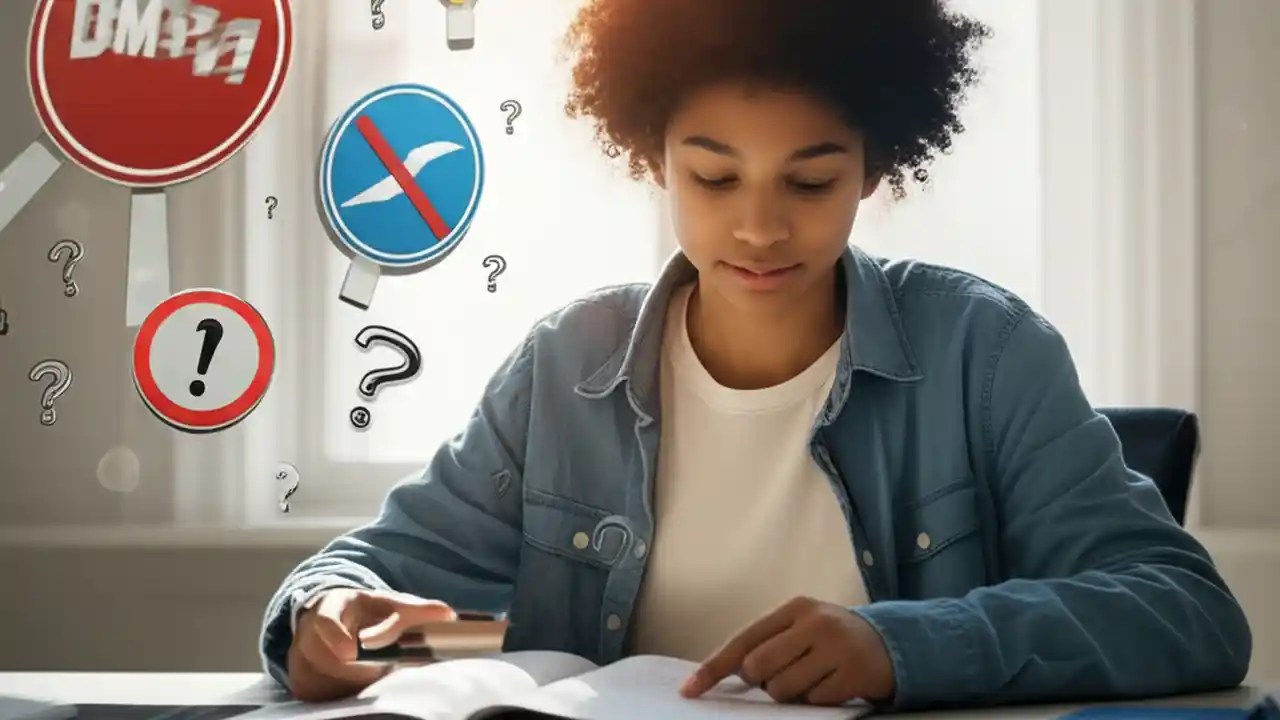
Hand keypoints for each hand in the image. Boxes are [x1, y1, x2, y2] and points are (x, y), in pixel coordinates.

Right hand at [287, 588, 456, 701]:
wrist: (339, 622)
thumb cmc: (369, 613)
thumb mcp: (392, 606)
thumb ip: (418, 611)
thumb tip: (447, 615)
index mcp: (331, 606)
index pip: (325, 620)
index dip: (335, 636)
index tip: (351, 651)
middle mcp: (308, 632)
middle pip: (322, 657)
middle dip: (353, 669)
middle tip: (377, 670)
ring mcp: (301, 659)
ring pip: (323, 681)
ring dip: (352, 683)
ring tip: (372, 674)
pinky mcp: (302, 683)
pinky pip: (321, 696)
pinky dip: (343, 694)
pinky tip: (358, 686)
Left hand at [679, 596, 894, 705]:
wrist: (889, 644)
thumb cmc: (830, 638)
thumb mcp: (801, 627)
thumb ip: (769, 643)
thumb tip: (729, 672)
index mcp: (794, 608)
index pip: (743, 640)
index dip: (713, 667)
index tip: (690, 690)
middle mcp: (814, 623)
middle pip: (757, 668)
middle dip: (761, 682)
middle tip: (780, 676)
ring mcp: (835, 648)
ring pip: (782, 690)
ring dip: (789, 694)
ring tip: (811, 678)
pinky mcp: (853, 675)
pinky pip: (812, 703)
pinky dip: (815, 702)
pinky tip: (830, 686)